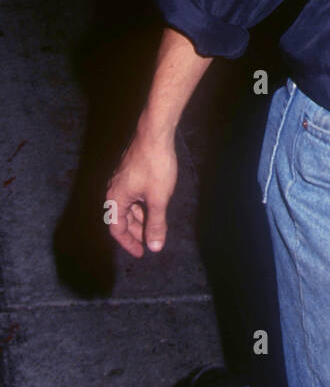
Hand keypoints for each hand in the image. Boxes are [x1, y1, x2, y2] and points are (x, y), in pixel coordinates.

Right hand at [104, 135, 177, 258]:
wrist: (155, 133)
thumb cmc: (156, 166)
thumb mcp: (158, 199)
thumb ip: (156, 224)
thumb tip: (154, 247)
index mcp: (115, 198)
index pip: (116, 229)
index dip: (129, 243)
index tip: (142, 253)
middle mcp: (114, 189)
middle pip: (121, 218)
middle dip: (136, 232)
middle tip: (150, 242)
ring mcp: (121, 179)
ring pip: (128, 206)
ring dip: (140, 218)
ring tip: (155, 227)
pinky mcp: (130, 171)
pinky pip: (133, 195)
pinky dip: (142, 205)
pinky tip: (155, 206)